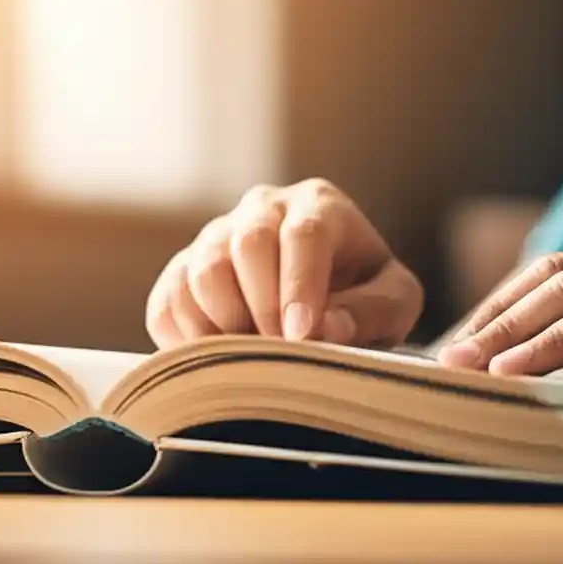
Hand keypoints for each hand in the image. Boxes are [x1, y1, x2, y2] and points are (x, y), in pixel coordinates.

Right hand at [145, 178, 422, 349]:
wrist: (324, 299)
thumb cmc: (364, 298)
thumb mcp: (394, 303)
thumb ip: (371, 312)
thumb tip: (327, 327)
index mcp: (318, 205)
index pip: (302, 234)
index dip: (299, 286)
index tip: (301, 334)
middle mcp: (262, 208)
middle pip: (247, 243)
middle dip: (263, 306)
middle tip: (281, 351)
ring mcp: (216, 235)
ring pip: (202, 270)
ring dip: (226, 324)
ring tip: (255, 357)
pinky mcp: (182, 270)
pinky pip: (168, 302)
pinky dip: (187, 338)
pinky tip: (220, 358)